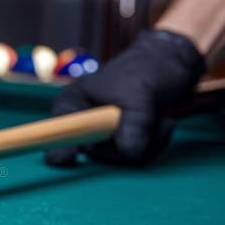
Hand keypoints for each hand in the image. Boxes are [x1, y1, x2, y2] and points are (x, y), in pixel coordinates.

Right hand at [46, 30, 206, 166]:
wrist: (168, 66)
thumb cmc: (144, 69)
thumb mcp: (138, 91)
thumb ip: (133, 122)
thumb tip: (128, 153)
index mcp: (72, 106)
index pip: (56, 132)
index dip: (59, 147)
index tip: (65, 157)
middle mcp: (83, 126)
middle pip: (95, 152)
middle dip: (125, 139)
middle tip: (145, 116)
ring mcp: (103, 139)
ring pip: (121, 158)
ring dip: (148, 141)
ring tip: (160, 117)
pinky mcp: (123, 146)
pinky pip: (138, 158)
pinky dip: (157, 143)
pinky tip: (162, 123)